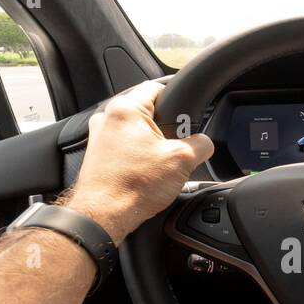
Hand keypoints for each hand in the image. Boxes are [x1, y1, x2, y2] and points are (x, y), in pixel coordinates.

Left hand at [63, 80, 213, 242]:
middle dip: (166, 126)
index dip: (178, 100)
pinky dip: (138, 155)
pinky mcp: (98, 155)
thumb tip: (205, 143)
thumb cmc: (131, 187)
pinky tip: (147, 173)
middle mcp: (108, 118)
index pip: (158, 87)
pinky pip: (125, 146)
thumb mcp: (182, 161)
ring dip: (152, 143)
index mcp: (126, 109)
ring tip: (161, 163)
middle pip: (147, 110)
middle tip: (176, 145)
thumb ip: (201, 144)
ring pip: (136, 130)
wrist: (103, 216)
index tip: (186, 117)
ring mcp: (100, 136)